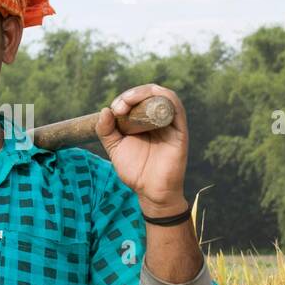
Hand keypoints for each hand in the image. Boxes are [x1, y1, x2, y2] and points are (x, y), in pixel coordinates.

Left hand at [94, 83, 189, 215]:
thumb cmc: (135, 170)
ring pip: (163, 96)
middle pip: (150, 93)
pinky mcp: (180, 131)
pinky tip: (147, 102)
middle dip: (132, 95)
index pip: (137, 99)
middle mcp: (158, 120)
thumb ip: (106, 131)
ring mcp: (170, 124)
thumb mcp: (114, 148)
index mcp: (144, 121)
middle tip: (119, 107)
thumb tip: (104, 110)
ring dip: (144, 93)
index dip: (124, 98)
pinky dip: (163, 99)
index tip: (113, 109)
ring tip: (127, 102)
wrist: (150, 191)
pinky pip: (176, 108)